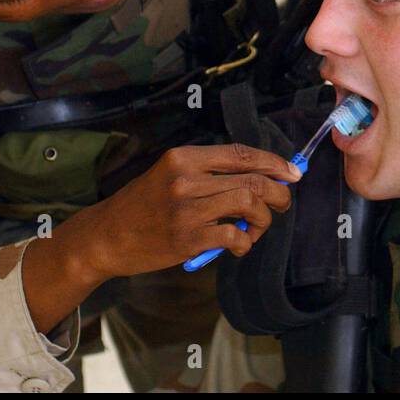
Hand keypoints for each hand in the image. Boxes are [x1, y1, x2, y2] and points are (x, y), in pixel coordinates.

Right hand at [76, 143, 299, 279]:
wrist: (106, 236)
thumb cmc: (142, 206)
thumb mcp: (169, 175)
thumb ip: (208, 174)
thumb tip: (259, 177)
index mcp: (184, 157)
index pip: (241, 154)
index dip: (274, 163)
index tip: (293, 173)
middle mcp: (187, 179)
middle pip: (253, 180)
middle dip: (278, 195)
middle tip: (281, 206)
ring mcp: (188, 209)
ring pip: (250, 205)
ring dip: (262, 220)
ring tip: (254, 228)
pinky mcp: (188, 239)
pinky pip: (235, 237)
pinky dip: (245, 243)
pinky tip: (238, 245)